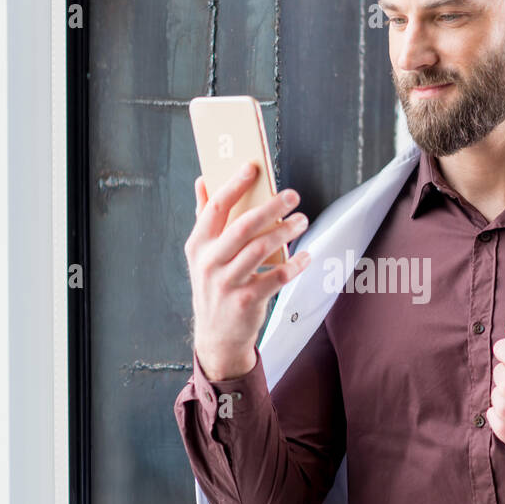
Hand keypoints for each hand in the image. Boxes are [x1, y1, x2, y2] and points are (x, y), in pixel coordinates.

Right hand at [184, 161, 311, 380]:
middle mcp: (209, 263)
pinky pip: (277, 277)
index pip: (215, 208)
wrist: (217, 335)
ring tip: (302, 220)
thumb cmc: (215, 284)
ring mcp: (226, 283)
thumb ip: (204, 217)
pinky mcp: (246, 301)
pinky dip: (295, 264)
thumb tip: (202, 180)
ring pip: (260, 249)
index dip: (234, 185)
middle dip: (271, 207)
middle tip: (292, 195)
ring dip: (285, 231)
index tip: (253, 168)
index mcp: (197, 245)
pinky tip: (306, 255)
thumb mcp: (202, 254)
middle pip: (243, 226)